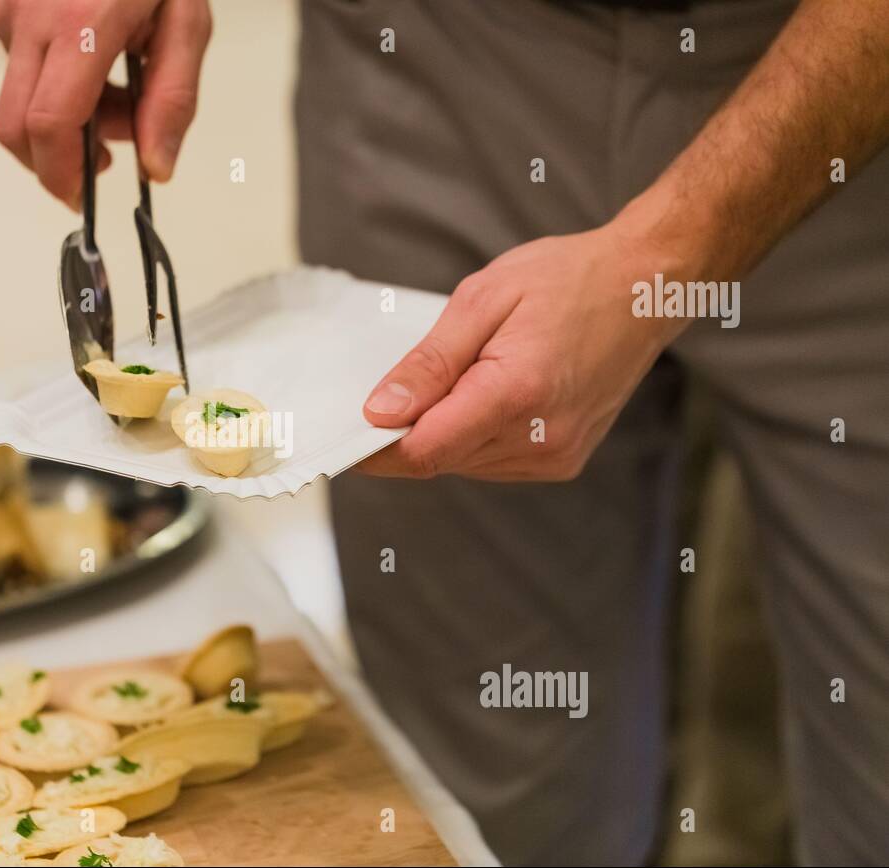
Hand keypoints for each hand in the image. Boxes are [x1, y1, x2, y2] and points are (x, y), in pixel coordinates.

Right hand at [0, 0, 211, 208]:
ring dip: (67, 119)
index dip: (60, 175)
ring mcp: (9, 10)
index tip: (82, 196)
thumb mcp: (187, 25)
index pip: (49, 125)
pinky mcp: (1, 6)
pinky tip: (95, 59)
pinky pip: (20, 71)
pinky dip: (57, 86)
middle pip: (16, 128)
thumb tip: (156, 168)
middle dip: (60, 158)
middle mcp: (31, 17)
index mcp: (82, 24)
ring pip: (20, 102)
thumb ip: (173, 101)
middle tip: (112, 148)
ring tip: (118, 84)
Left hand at [357, 220, 694, 480]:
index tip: (344, 437)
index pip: (423, 451)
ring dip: (443, 433)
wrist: (646, 286)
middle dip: (408, 433)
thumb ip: (428, 364)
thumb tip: (381, 410)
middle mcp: (541, 438)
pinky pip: (493, 461)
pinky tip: (486, 393)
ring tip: (464, 375)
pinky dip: (473, 436)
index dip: (375, 451)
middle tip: (401, 387)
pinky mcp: (563, 459)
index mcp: (516, 394)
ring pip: (464, 464)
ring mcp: (556, 455)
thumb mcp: (482, 300)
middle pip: (439, 460)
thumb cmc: (569, 279)